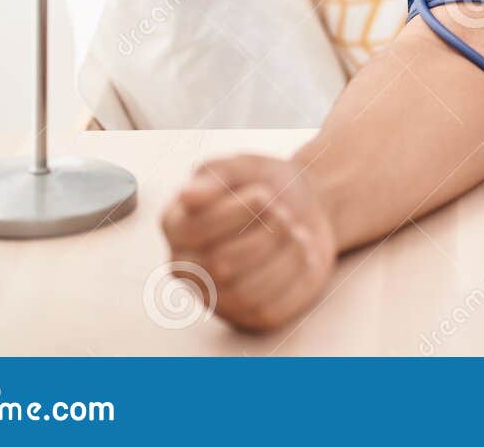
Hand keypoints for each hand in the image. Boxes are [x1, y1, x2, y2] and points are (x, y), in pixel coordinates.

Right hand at [159, 154, 337, 332]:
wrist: (307, 208)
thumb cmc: (266, 187)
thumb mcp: (242, 167)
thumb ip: (214, 175)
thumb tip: (188, 195)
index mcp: (177, 227)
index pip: (196, 232)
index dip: (237, 213)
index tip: (263, 193)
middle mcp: (188, 268)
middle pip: (222, 264)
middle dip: (264, 233)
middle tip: (282, 212)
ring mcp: (218, 297)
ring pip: (246, 292)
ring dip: (282, 254)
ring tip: (294, 230)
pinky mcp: (252, 315)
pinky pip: (270, 309)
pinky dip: (295, 276)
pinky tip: (300, 254)